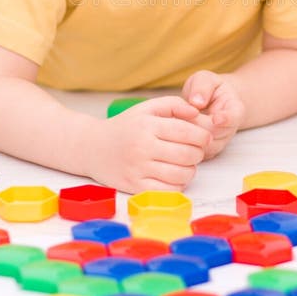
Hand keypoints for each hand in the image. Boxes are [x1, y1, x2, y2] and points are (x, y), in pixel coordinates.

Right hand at [86, 96, 210, 193]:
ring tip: (185, 163)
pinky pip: (168, 190)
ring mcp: (138, 169)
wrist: (92, 147)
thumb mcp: (147, 108)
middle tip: (195, 151)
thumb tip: (197, 113)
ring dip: (190, 170)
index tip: (205, 138)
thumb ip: (174, 105)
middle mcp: (142, 147)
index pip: (187, 133)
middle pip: (187, 155)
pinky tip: (173, 175)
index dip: (203, 136)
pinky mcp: (135, 187)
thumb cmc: (125, 126)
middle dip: (199, 153)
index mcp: (147, 125)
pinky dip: (178, 184)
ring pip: (181, 175)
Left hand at [181, 70, 245, 159]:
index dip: (226, 119)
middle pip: (213, 134)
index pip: (234, 117)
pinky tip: (173, 129)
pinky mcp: (205, 152)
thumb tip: (196, 102)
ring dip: (186, 133)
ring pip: (201, 145)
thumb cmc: (208, 89)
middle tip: (178, 112)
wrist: (210, 102)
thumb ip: (202, 86)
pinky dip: (182, 141)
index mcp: (235, 109)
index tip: (216, 118)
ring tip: (175, 118)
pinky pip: (192, 151)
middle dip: (195, 124)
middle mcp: (229, 130)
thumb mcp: (206, 79)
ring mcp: (218, 143)